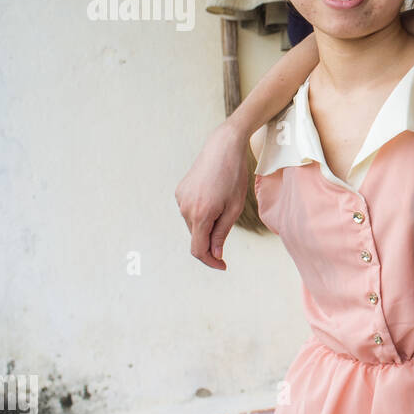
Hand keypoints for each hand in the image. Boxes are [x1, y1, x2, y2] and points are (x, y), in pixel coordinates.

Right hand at [175, 122, 249, 269]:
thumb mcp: (234, 208)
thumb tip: (215, 253)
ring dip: (207, 225)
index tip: (222, 265)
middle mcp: (185, 208)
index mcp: (200, 214)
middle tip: (228, 230)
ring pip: (193, 224)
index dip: (210, 261)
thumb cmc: (234, 176)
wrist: (223, 147)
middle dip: (211, 241)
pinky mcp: (180, 191)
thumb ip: (221, 233)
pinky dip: (201, 213)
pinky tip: (214, 198)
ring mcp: (180, 199)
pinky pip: (190, 211)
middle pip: (196, 237)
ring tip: (224, 205)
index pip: (198, 250)